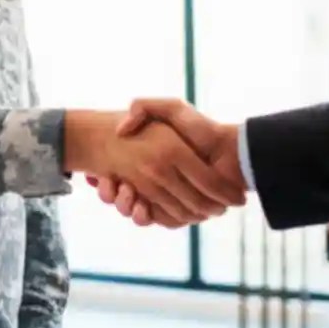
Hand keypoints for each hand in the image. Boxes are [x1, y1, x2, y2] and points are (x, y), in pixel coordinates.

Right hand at [97, 99, 245, 225]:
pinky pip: (158, 220)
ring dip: (124, 206)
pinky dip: (146, 216)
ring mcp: (166, 198)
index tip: (97, 176)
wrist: (231, 153)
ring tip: (124, 194)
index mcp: (151, 161)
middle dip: (110, 194)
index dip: (104, 179)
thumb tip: (120, 128)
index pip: (116, 175)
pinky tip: (141, 206)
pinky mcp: (179, 212)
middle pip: (122, 197)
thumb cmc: (201, 128)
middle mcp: (156, 182)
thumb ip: (145, 107)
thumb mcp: (172, 108)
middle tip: (106, 185)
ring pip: (136, 211)